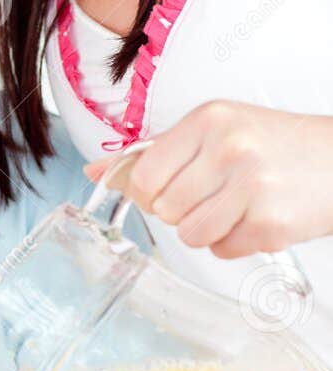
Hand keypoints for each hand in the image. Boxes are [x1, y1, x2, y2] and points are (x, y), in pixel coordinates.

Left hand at [86, 102, 332, 258]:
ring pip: (189, 234)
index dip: (147, 192)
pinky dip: (234, 242)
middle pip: (163, 208)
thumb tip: (96, 172)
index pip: (143, 175)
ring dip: (208, 230)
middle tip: (214, 195)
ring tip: (235, 207)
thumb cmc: (276, 145)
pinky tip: (256, 218)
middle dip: (182, 210)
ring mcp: (251, 187)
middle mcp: (229, 149)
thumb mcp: (218, 129)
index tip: (165, 191)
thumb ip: (157, 151)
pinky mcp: (270, 223)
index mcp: (209, 120)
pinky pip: (222, 250)